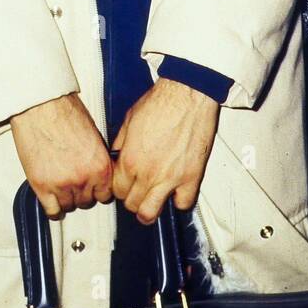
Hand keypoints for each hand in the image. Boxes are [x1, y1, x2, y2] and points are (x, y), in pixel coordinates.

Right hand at [10, 92, 112, 218]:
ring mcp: (63, 184)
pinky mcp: (42, 186)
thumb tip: (95, 171)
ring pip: (70, 206)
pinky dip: (53, 208)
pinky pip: (52, 210)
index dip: (98, 190)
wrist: (41, 106)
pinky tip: (52, 199)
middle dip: (81, 193)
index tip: (92, 187)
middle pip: (88, 202)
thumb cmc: (65, 112)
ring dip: (66, 198)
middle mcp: (84, 178)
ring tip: (61, 186)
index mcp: (101, 165)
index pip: (106, 195)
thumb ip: (96, 159)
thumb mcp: (93, 137)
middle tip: (73, 182)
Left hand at [112, 77, 218, 223]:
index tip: (124, 184)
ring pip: (151, 212)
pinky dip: (178, 201)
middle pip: (131, 204)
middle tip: (137, 190)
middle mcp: (148, 173)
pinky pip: (183, 203)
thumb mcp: (129, 120)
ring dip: (148, 210)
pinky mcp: (191, 177)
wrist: (187, 94)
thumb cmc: (160, 102)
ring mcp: (170, 178)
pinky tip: (175, 192)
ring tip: (150, 203)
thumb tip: (116, 156)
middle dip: (131, 198)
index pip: (116, 191)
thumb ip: (120, 143)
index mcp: (130, 160)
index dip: (119, 188)